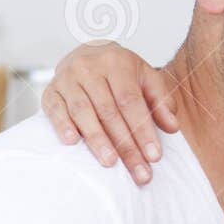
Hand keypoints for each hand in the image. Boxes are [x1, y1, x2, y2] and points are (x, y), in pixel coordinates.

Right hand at [41, 41, 177, 184]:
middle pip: (109, 112)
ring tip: (110, 164)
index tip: (154, 156)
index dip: (143, 130)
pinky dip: (63, 125)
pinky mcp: (50, 90)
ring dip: (96, 140)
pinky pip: (54, 109)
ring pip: (82, 112)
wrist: (88, 52)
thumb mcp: (146, 78)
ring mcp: (67, 78)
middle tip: (138, 171)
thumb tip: (173, 127)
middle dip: (125, 145)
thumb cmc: (122, 72)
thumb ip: (161, 101)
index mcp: (117, 63)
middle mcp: (89, 68)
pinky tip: (72, 143)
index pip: (131, 102)